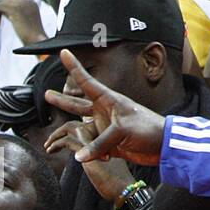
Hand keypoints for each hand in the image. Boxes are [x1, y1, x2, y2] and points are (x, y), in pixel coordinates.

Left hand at [0, 0, 45, 43]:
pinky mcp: (14, 9)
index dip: (6, 9)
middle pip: (7, 0)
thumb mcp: (24, 22)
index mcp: (31, 4)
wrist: (36, 40)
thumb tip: (4, 12)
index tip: (2, 20)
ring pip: (1, 3)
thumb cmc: (31, 36)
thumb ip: (16, 15)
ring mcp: (21, 4)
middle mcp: (27, 2)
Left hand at [45, 120, 135, 204]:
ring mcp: (95, 137)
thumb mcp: (104, 159)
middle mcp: (103, 130)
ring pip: (70, 128)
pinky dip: (56, 144)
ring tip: (48, 146)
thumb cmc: (115, 176)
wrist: (123, 187)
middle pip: (76, 123)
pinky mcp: (87, 147)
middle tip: (51, 141)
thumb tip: (81, 148)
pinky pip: (66, 140)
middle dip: (60, 131)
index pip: (85, 124)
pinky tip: (51, 150)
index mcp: (108, 132)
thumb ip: (95, 150)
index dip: (71, 129)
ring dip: (56, 136)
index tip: (62, 137)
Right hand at [47, 49, 165, 165]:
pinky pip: (91, 147)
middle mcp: (105, 111)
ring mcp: (106, 127)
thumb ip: (99, 144)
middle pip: (78, 104)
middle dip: (62, 100)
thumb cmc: (148, 129)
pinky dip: (91, 153)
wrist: (163, 146)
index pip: (86, 81)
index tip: (64, 51)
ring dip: (70, 132)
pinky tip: (98, 158)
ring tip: (54, 137)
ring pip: (81, 128)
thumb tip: (79, 156)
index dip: (74, 67)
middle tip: (46, 93)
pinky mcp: (109, 143)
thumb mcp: (122, 132)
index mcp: (109, 100)